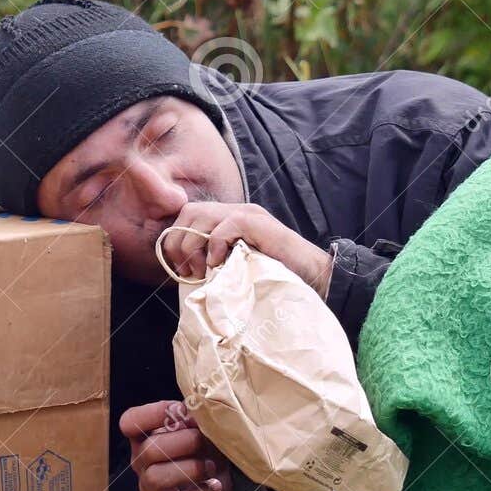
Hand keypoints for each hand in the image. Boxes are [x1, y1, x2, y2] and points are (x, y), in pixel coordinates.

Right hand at [117, 399, 233, 490]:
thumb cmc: (202, 455)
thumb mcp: (199, 433)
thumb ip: (193, 423)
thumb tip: (193, 416)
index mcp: (144, 437)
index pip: (130, 422)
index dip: (153, 413)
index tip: (182, 411)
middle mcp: (140, 462)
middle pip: (149, 449)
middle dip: (183, 442)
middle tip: (202, 442)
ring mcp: (148, 489)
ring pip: (157, 477)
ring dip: (191, 469)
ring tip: (210, 467)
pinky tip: (214, 486)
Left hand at [160, 201, 332, 296]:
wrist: (315, 278)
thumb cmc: (274, 278)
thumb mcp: (236, 269)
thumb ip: (215, 264)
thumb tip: (186, 273)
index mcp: (229, 220)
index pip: (188, 215)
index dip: (175, 240)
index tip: (179, 269)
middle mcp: (237, 212)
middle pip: (189, 212)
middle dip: (179, 242)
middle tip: (188, 271)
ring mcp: (248, 215)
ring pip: (201, 216)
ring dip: (193, 246)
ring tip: (202, 271)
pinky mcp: (258, 224)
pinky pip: (224, 225)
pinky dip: (215, 245)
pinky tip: (219, 264)